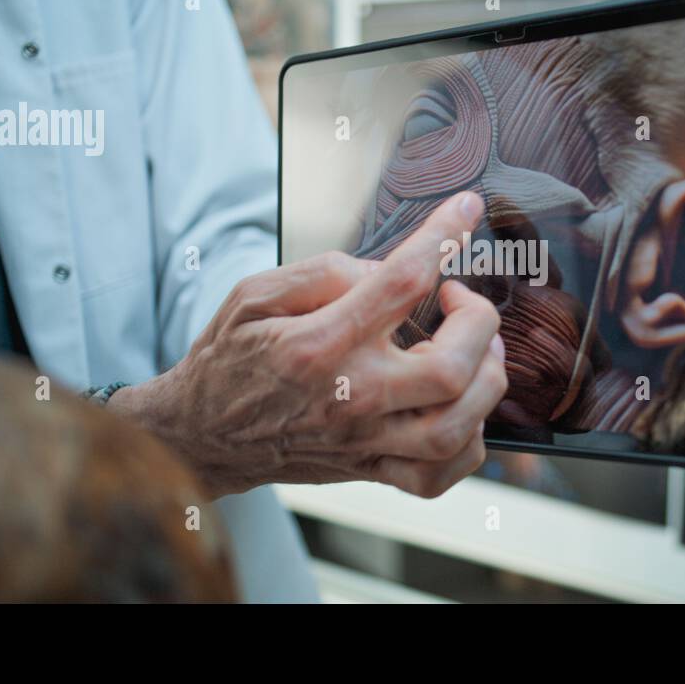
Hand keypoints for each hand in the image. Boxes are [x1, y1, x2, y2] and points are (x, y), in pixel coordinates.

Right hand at [110, 192, 506, 499]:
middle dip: (478, 322)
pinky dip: (469, 444)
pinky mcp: (370, 469)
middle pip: (450, 369)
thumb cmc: (230, 360)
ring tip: (478, 350)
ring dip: (486, 381)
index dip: (444, 236)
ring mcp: (364, 441)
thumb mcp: (254, 295)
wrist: (199, 436)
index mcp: (318, 343)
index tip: (465, 209)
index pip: (400, 281)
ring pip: (456, 427)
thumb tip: (388, 269)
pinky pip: (440, 474)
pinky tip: (464, 408)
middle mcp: (348, 397)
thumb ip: (323, 273)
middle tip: (461, 299)